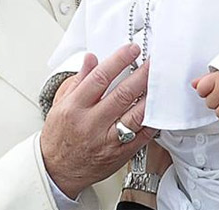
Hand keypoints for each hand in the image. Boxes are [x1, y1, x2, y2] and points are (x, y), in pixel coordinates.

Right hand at [41, 44, 156, 197]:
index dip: (118, 60)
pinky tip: (158, 109)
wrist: (58, 170)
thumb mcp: (61, 104)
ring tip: (160, 82)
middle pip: (122, 94)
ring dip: (151, 97)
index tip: (132, 49)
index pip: (99, 78)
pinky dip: (152, 121)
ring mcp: (107, 140)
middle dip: (142, 75)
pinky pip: (142, 135)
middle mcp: (91, 123)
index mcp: (74, 108)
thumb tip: (91, 58)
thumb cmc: (59, 136)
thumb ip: (79, 80)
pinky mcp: (120, 153)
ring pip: (136, 115)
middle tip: (153, 62)